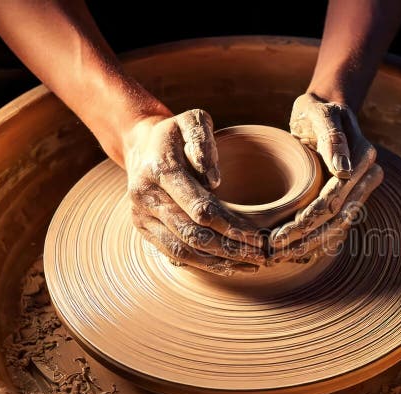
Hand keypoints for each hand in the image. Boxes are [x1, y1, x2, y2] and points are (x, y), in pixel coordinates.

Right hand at [126, 109, 265, 275]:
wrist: (140, 145)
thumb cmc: (176, 133)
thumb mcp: (192, 121)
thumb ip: (203, 142)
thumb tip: (214, 180)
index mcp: (160, 169)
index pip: (199, 208)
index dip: (230, 226)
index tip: (257, 236)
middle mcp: (146, 196)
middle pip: (192, 234)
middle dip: (229, 249)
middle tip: (260, 256)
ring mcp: (141, 216)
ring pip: (181, 251)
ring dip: (218, 263)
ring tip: (249, 266)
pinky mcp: (143, 229)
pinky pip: (173, 254)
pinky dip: (202, 264)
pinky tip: (227, 266)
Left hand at [269, 94, 383, 261]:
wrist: (326, 110)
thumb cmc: (317, 109)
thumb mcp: (321, 113)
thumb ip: (332, 136)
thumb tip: (343, 171)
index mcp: (363, 158)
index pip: (334, 199)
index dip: (307, 220)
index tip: (279, 235)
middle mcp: (368, 177)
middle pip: (336, 218)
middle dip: (305, 239)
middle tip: (274, 252)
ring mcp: (361, 190)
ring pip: (337, 227)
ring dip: (310, 245)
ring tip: (281, 257)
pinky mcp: (350, 198)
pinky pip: (336, 225)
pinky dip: (316, 241)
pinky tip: (294, 253)